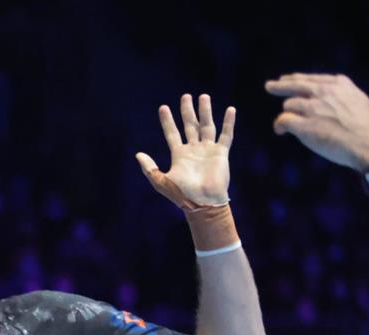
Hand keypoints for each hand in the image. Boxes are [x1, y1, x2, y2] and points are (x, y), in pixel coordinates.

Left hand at [137, 93, 235, 208]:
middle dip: (187, 111)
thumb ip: (150, 168)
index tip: (163, 108)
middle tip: (186, 96)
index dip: (167, 121)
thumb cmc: (181, 195)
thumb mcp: (161, 181)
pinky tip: (230, 109)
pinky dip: (229, 122)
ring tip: (204, 97)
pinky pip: (226, 135)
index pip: (172, 133)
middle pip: (190, 125)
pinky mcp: (221, 153)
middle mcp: (193, 150)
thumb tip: (138, 154)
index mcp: (179, 155)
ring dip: (205, 112)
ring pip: (207, 126)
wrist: (202, 203)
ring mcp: (208, 150)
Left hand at [267, 73, 368, 171]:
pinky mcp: (304, 125)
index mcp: (339, 85)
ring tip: (289, 124)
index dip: (298, 79)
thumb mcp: (358, 100)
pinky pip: (284, 120)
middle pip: (296, 85)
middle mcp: (324, 92)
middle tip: (270, 86)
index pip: (313, 79)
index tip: (287, 79)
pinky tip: (280, 130)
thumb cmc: (367, 127)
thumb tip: (334, 96)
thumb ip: (343, 94)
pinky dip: (280, 125)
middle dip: (281, 85)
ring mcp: (313, 107)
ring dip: (288, 113)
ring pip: (289, 104)